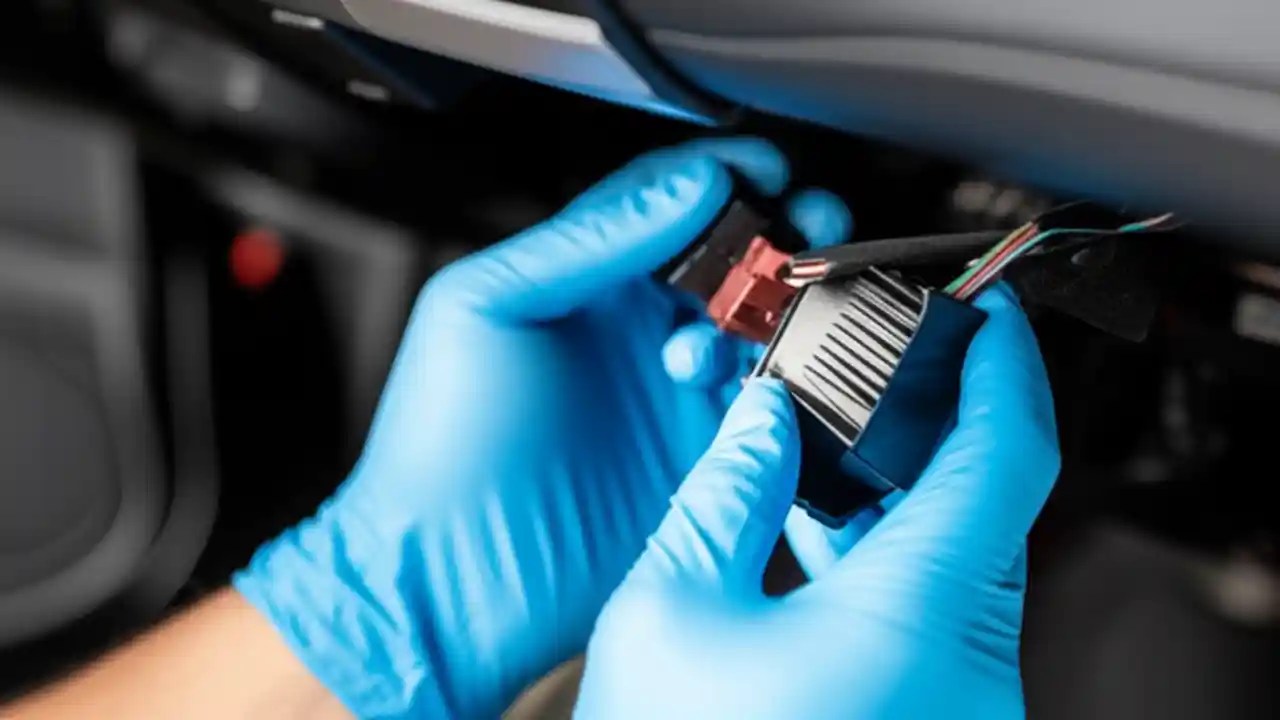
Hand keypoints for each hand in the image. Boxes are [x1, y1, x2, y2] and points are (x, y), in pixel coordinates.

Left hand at [232, 139, 850, 717]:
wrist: (449, 581)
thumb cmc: (439, 444)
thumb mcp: (486, 304)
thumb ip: (588, 239)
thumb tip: (690, 185)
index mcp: (581, 282)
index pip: (666, 201)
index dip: (725, 177)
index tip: (772, 169)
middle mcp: (634, 334)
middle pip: (730, 260)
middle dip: (780, 234)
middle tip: (811, 227)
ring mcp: (673, 399)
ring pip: (758, 330)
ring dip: (783, 311)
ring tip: (775, 316)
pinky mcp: (704, 461)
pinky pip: (769, 406)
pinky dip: (786, 384)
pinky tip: (775, 378)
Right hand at [575, 286, 1060, 719]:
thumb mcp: (672, 604)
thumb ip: (729, 487)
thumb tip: (764, 411)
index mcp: (918, 617)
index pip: (1007, 451)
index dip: (1004, 366)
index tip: (986, 313)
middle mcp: (967, 666)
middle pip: (986, 500)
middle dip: (930, 420)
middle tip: (872, 361)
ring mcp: (960, 703)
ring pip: (960, 558)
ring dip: (898, 491)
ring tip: (823, 437)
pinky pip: (937, 613)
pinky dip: (888, 557)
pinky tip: (815, 529)